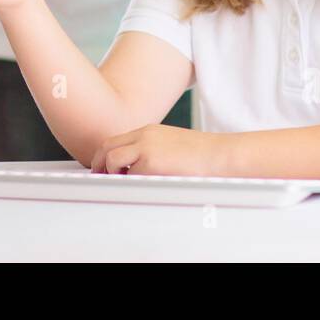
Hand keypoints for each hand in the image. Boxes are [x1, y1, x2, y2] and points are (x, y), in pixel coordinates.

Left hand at [89, 123, 226, 175]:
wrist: (221, 154)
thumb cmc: (202, 154)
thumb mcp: (172, 144)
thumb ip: (152, 150)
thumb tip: (135, 168)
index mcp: (149, 131)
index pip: (116, 140)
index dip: (104, 154)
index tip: (101, 167)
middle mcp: (144, 136)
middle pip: (106, 146)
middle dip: (98, 163)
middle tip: (98, 178)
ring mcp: (146, 148)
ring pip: (111, 159)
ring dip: (110, 173)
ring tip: (117, 184)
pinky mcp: (151, 163)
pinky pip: (129, 175)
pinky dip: (128, 183)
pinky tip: (135, 189)